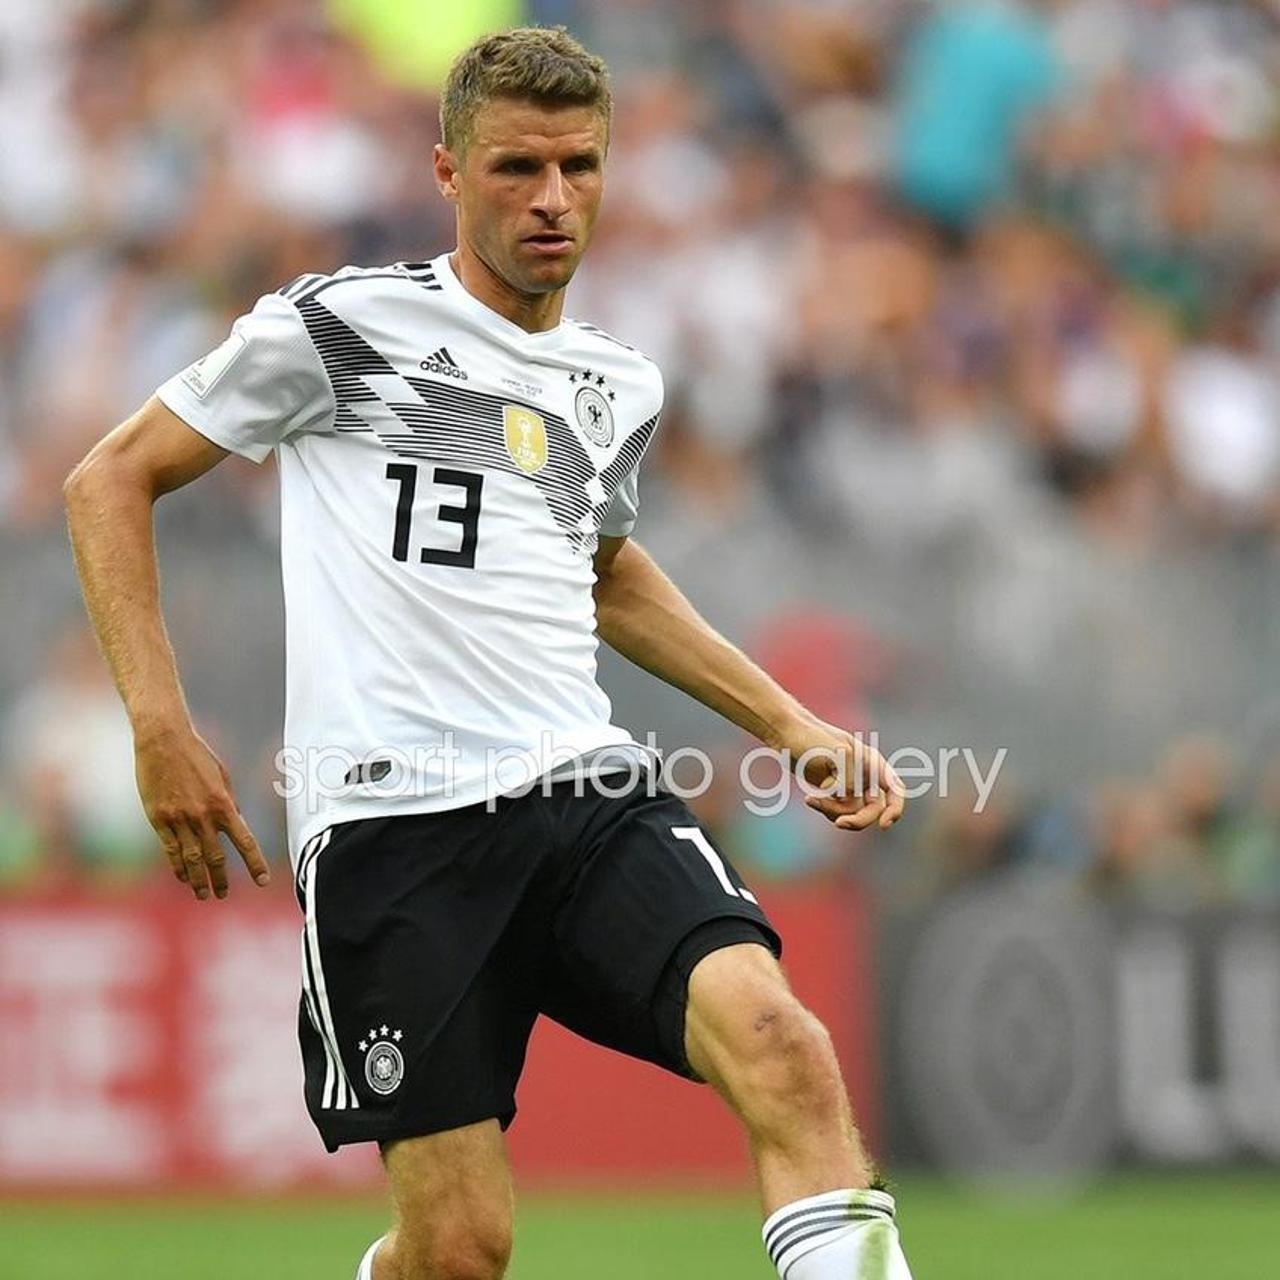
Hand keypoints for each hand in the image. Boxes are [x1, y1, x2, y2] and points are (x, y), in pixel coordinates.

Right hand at [134, 724, 270, 899]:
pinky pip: (170, 849)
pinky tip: (182, 877)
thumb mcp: (223, 777)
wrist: (164, 741)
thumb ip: (229, 804)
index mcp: (223, 804)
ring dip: (198, 880)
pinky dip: (177, 866)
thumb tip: (235, 823)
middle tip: (223, 895)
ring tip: (203, 894)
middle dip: (221, 879)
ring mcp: (179, 819)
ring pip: (191, 858)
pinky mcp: (159, 819)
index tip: (263, 881)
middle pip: (215, 857)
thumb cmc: (197, 756)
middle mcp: (203, 816)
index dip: (254, 864)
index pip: (245, 841)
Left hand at [779, 717, 905, 831]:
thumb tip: (847, 799)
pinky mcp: (833, 793)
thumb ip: (850, 779)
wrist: (787, 735)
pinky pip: (837, 812)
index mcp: (872, 762)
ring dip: (834, 812)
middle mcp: (865, 776)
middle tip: (839, 823)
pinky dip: (825, 809)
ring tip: (811, 799)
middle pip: (874, 810)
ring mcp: (850, 786)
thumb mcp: (838, 754)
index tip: (883, 825)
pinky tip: (809, 799)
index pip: (895, 790)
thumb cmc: (813, 738)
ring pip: (853, 813)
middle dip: (857, 819)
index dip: (895, 810)